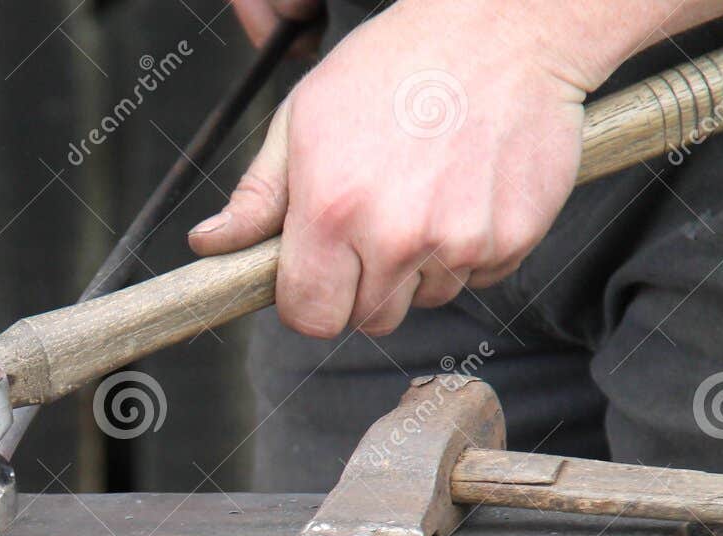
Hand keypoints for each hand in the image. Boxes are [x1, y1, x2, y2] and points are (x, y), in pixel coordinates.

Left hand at [195, 0, 591, 338]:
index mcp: (333, 211)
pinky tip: (464, 192)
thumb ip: (257, 197)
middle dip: (365, 285)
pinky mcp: (512, 238)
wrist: (503, 27)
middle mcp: (397, 236)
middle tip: (375, 223)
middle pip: (369, 318)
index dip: (309, 300)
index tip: (318, 275)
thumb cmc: (395, 65)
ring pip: (425, 300)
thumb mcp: (303, 119)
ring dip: (420, 267)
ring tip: (425, 195)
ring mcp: (460, 242)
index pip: (311, 317)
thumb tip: (210, 245)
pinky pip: (478, 277)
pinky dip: (470, 249)